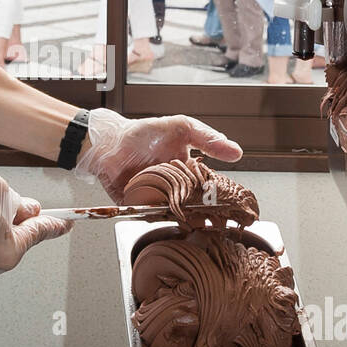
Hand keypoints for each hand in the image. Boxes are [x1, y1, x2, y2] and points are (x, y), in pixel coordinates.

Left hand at [74, 108, 241, 202]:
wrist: (110, 141)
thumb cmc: (145, 133)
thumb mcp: (181, 128)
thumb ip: (208, 138)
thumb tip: (237, 152)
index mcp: (190, 172)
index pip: (210, 189)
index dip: (219, 197)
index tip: (228, 204)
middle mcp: (176, 189)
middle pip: (194, 207)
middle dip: (201, 212)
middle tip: (208, 215)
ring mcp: (158, 200)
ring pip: (174, 215)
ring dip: (179, 216)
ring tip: (184, 213)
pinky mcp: (139, 208)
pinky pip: (149, 217)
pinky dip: (153, 216)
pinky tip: (157, 212)